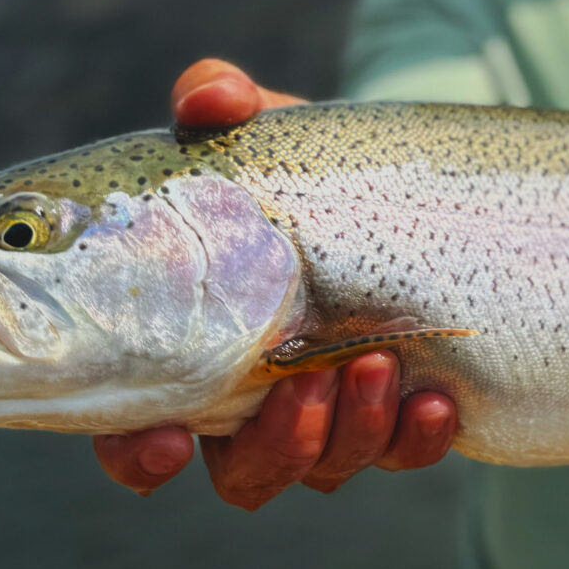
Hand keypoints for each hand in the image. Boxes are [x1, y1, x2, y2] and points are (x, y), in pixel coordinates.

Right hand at [90, 59, 460, 506]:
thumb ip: (219, 102)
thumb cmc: (295, 167)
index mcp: (185, 352)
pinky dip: (415, 439)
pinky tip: (436, 403)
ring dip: (347, 435)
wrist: (400, 184)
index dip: (138, 453)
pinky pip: (401, 456)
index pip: (132, 433)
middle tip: (305, 384)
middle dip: (272, 444)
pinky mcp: (395, 420)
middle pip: (240, 472)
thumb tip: (211, 96)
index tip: (168, 437)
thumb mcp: (258, 130)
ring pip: (321, 472)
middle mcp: (248, 405)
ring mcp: (326, 420)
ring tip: (376, 363)